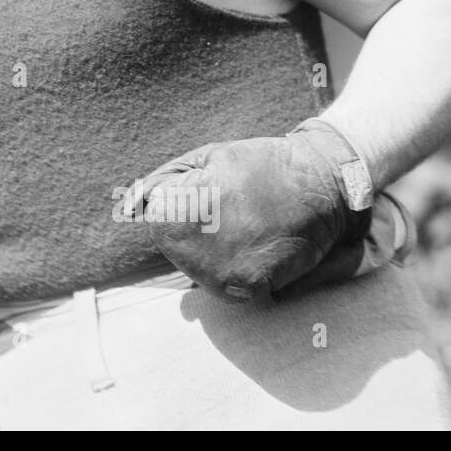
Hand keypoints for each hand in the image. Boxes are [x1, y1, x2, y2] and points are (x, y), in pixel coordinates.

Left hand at [140, 118, 390, 301]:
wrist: (322, 186)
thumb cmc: (258, 167)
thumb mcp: (204, 160)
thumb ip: (159, 184)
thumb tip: (128, 209)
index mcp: (176, 214)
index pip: (155, 218)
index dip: (182, 201)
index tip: (211, 190)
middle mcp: (192, 251)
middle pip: (173, 246)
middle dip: (194, 227)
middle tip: (231, 210)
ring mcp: (220, 275)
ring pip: (197, 268)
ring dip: (214, 250)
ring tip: (245, 225)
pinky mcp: (248, 291)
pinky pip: (225, 285)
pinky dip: (237, 267)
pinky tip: (256, 245)